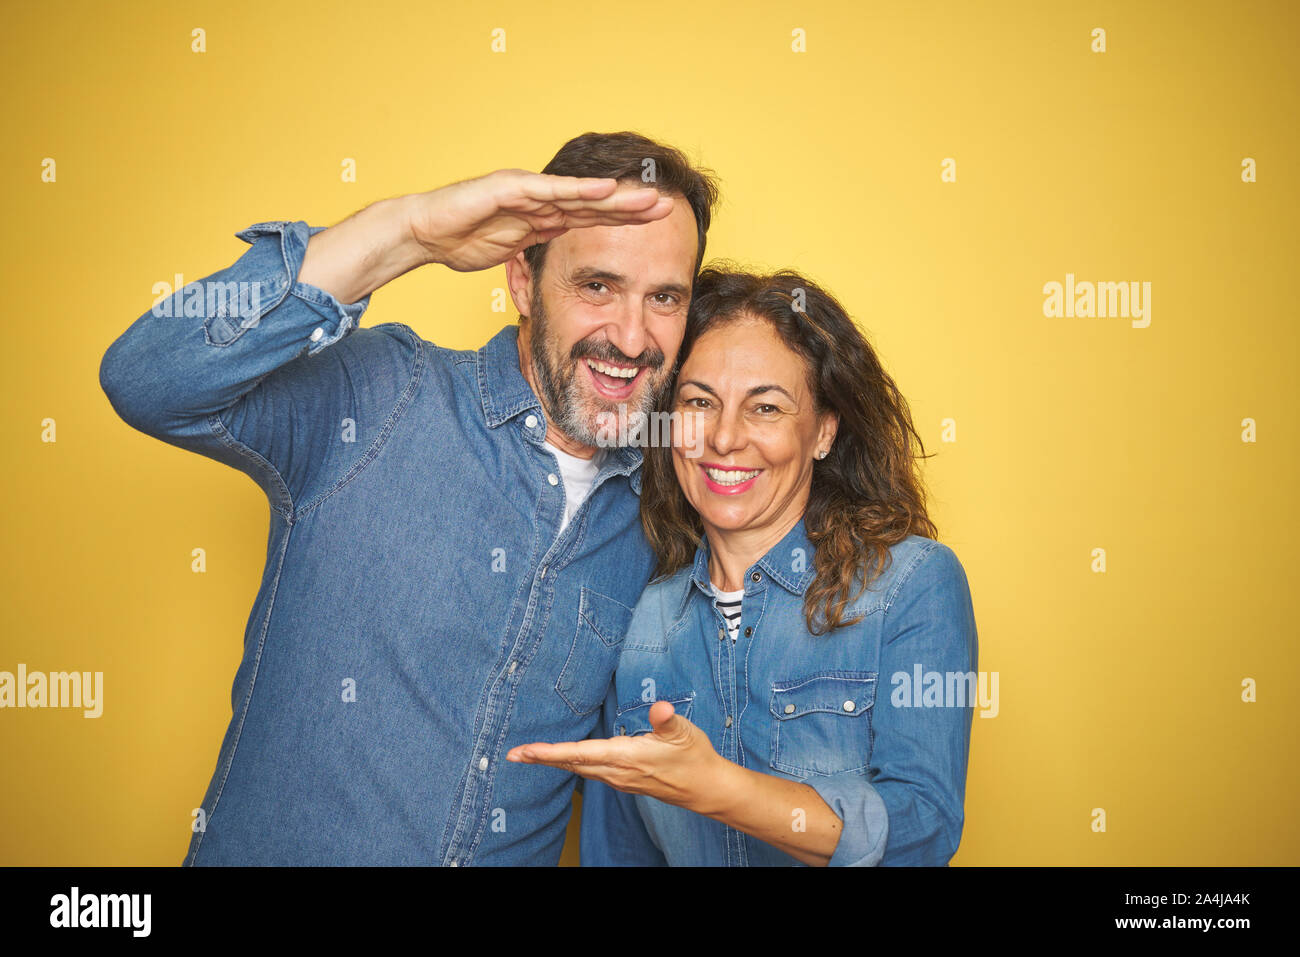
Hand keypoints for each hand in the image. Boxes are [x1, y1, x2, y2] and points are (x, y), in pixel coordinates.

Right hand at [407, 169, 673, 271]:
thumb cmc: (459, 240)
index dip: (623, 220)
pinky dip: (580, 191)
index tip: (656, 224)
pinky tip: (607, 190)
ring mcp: (527, 190)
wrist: (423, 231)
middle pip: (595, 203)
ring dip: (616, 197)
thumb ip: (536, 243)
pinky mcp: (510, 188)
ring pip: (580, 194)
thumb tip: (559, 248)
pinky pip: (551, 191)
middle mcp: (540, 198)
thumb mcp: (510, 249)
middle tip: (668, 208)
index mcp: (542, 215)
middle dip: (631, 207)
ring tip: (649, 199)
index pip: (591, 217)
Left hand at [507, 700, 726, 812]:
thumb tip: (659, 707)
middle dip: (542, 758)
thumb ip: (666, 719)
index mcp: (625, 757)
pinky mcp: (625, 780)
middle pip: (572, 763)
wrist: (706, 789)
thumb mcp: (683, 733)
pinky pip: (591, 772)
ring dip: (555, 760)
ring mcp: (620, 779)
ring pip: (580, 769)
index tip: (526, 751)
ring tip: (531, 754)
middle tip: (513, 754)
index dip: (550, 751)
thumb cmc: (694, 758)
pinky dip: (573, 763)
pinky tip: (567, 758)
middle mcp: (617, 772)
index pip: (579, 753)